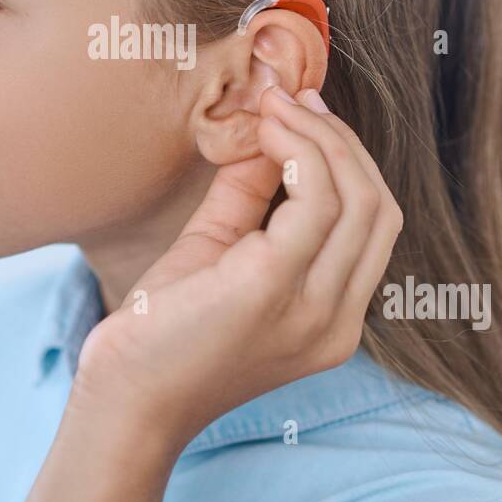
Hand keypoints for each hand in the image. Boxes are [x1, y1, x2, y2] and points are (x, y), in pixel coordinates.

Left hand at [73, 85, 403, 453]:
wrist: (123, 402)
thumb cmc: (164, 332)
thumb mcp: (219, 253)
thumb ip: (251, 198)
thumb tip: (268, 129)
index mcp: (335, 319)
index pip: (375, 223)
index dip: (349, 159)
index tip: (304, 112)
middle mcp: (337, 322)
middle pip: (377, 206)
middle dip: (340, 140)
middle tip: (291, 99)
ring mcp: (312, 312)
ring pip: (355, 198)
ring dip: (318, 138)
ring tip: (275, 107)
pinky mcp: (270, 290)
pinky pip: (314, 203)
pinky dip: (298, 154)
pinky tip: (265, 134)